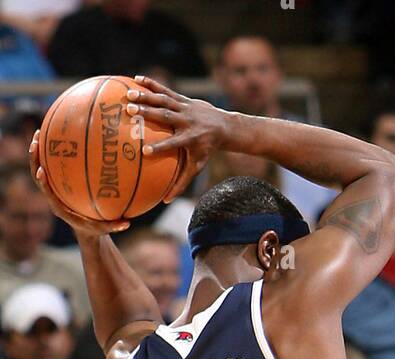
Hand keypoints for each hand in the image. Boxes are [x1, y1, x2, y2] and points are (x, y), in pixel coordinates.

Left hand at [29, 132, 129, 236]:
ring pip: (41, 167)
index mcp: (59, 207)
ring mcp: (53, 188)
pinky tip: (57, 135)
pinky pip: (51, 165)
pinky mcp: (57, 183)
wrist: (84, 229)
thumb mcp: (104, 229)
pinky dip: (51, 152)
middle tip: (35, 142)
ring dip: (38, 151)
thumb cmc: (94, 228)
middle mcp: (53, 196)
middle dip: (34, 159)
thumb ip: (114, 226)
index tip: (41, 170)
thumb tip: (127, 223)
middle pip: (38, 175)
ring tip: (39, 132)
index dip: (43, 182)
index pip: (48, 193)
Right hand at [125, 75, 232, 200]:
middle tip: (131, 111)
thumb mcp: (196, 166)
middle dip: (149, 114)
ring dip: (146, 96)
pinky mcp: (182, 99)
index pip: (173, 144)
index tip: (145, 150)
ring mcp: (184, 108)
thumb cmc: (206, 150)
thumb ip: (182, 182)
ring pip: (164, 100)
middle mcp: (186, 122)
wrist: (222, 126)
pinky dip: (152, 84)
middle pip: (166, 117)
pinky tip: (135, 79)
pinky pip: (166, 91)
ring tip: (129, 94)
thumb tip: (166, 201)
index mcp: (190, 139)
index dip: (160, 147)